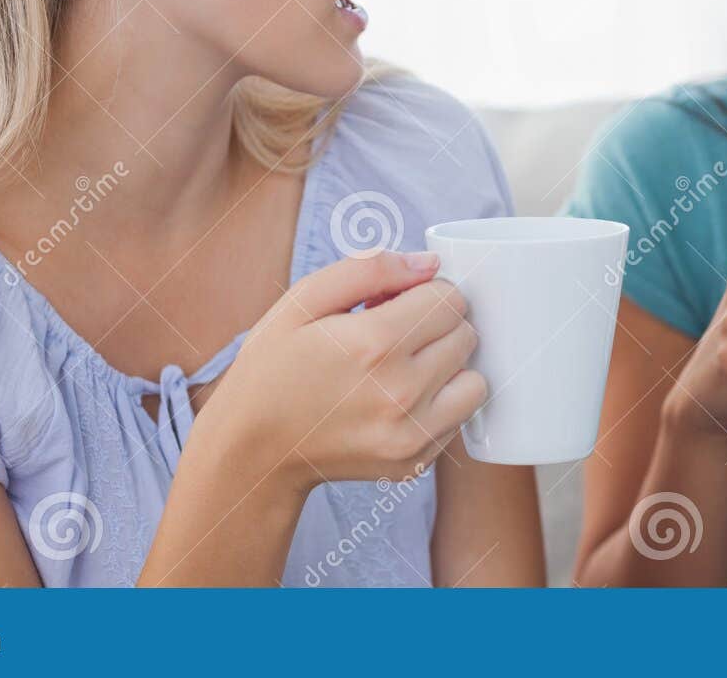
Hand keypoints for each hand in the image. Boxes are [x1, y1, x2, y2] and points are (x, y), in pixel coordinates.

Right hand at [200, 251, 485, 490]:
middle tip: (393, 334)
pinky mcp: (414, 462)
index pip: (449, 298)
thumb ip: (370, 269)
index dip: (423, 292)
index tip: (394, 304)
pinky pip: (460, 417)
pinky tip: (400, 398)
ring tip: (404, 365)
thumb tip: (429, 264)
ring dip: (448, 365)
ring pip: (474, 379)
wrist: (252, 449)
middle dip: (437, 324)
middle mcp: (401, 392)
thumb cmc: (274, 367)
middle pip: (466, 334)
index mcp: (374, 343)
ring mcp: (411, 433)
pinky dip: (441, 402)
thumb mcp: (303, 300)